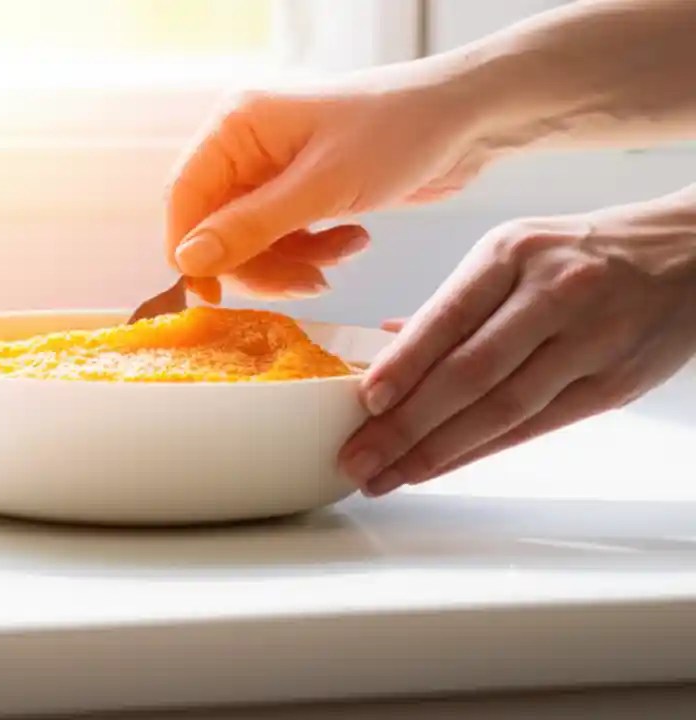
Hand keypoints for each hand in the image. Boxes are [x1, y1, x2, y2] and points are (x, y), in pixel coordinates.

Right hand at [165, 66, 494, 296]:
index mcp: (236, 126)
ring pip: (250, 242)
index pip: (184, 198)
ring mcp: (273, 170)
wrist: (466, 120)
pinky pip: (283, 240)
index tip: (212, 296)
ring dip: (290, 263)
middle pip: (215, 227)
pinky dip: (312, 253)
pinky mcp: (302, 192)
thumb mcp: (322, 187)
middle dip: (256, 263)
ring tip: (336, 260)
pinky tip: (352, 242)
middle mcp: (246, 146)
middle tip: (303, 284)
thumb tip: (188, 261)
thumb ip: (251, 226)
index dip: (191, 252)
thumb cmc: (399, 132)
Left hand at [341, 186, 695, 496]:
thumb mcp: (516, 251)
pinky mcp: (613, 385)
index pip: (448, 315)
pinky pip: (536, 427)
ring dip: (437, 450)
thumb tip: (385, 342)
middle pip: (470, 372)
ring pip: (502, 409)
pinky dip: (482, 451)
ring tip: (389, 475)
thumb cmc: (587, 252)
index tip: (364, 401)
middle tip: (358, 457)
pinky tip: (441, 467)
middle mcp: (552, 294)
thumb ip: (454, 302)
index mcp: (514, 253)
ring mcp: (588, 342)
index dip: (404, 364)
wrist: (693, 255)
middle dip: (405, 424)